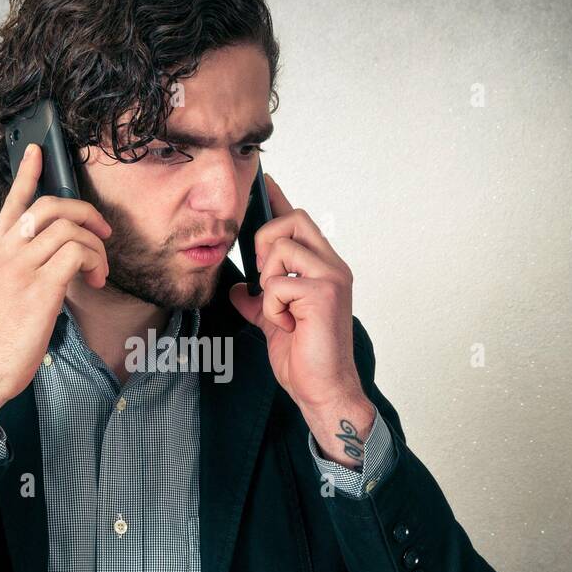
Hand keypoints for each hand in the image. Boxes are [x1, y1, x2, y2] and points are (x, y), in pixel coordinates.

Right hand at [0, 143, 112, 425]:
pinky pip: (77, 254)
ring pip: (70, 229)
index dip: (29, 172)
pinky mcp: (40, 288)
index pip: (12, 201)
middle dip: (86, 213)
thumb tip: (50, 257)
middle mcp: (5, 252)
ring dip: (96, 247)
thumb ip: (17, 266)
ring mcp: (21, 268)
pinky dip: (95, 262)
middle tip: (103, 234)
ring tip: (98, 271)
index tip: (39, 150)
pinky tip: (96, 280)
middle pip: (51, 207)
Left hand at [229, 173, 367, 410]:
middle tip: (265, 281)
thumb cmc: (306, 358)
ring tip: (281, 310)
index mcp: (323, 268)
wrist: (322, 390)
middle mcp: (332, 267)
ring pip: (281, 248)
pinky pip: (277, 283)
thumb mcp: (273, 322)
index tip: (264, 181)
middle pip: (292, 220)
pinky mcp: (323, 294)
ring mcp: (331, 278)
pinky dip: (272, 307)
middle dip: (265, 242)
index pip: (301, 221)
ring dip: (268, 282)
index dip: (279, 200)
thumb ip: (259, 300)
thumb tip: (239, 289)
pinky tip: (287, 325)